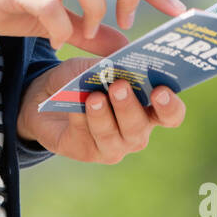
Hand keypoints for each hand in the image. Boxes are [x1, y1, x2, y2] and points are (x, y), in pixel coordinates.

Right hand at [0, 0, 186, 52]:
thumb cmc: (6, 3)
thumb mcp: (54, 19)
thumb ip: (89, 30)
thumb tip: (125, 45)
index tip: (181, 12)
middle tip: (126, 21)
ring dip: (93, 5)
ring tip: (88, 31)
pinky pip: (45, 0)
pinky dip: (59, 23)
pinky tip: (57, 41)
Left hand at [16, 50, 186, 163]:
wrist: (45, 95)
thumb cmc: (80, 79)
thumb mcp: (94, 65)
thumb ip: (110, 65)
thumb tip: (121, 63)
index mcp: (147, 109)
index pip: (171, 115)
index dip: (170, 106)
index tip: (160, 91)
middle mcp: (134, 132)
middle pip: (139, 127)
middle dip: (129, 106)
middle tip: (119, 86)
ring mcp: (112, 146)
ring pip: (112, 136)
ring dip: (103, 115)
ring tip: (93, 98)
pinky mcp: (86, 153)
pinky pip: (86, 137)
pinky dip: (79, 118)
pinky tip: (72, 107)